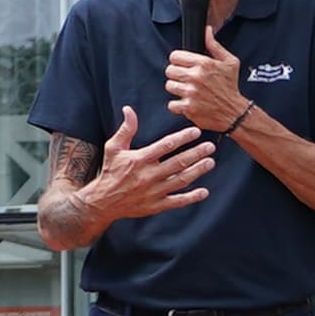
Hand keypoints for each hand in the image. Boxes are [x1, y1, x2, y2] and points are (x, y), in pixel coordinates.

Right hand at [86, 119, 225, 225]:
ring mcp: (154, 192)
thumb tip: (129, 109)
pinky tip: (204, 191)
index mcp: (139, 159)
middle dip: (196, 153)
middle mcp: (148, 175)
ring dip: (197, 171)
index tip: (196, 132)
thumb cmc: (110, 171)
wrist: (103, 201)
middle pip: (177, 162)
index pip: (165, 146)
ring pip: (180, 180)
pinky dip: (191, 197)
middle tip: (210, 147)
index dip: (182, 138)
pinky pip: (177, 201)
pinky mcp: (156, 206)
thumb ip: (125, 129)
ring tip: (210, 162)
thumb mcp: (113, 148)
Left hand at [163, 41, 249, 136]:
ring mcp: (191, 92)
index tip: (182, 65)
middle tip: (185, 79)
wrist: (235, 113)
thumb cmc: (231, 87)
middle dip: (176, 74)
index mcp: (203, 63)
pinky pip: (171, 103)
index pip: (175, 56)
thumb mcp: (229, 62)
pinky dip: (178, 105)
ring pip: (169, 86)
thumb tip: (207, 31)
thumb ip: (214, 45)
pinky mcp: (188, 107)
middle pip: (169, 70)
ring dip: (177, 88)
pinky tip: (187, 102)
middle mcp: (195, 77)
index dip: (178, 60)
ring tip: (187, 90)